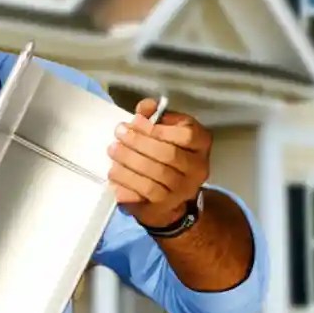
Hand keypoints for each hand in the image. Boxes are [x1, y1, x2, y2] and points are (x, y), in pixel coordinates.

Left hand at [106, 98, 211, 227]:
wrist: (169, 199)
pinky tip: (113, 171)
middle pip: (168, 154)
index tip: (136, 121)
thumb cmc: (165, 156)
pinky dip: (126, 179)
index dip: (159, 128)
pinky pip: (144, 191)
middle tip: (119, 133)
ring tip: (113, 149)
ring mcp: (183, 190)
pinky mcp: (165, 205)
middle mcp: (197, 168)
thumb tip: (146, 107)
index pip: (187, 134)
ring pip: (155, 173)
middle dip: (139, 141)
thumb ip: (155, 117)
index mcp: (201, 145)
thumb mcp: (164, 131)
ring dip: (129, 160)